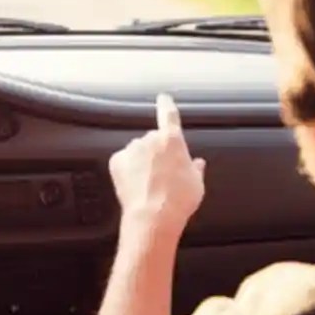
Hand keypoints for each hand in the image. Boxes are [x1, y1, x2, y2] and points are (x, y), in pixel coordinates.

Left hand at [108, 94, 205, 233]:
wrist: (153, 217)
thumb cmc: (178, 202)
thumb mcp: (196, 184)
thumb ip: (196, 169)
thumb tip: (197, 164)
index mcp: (173, 140)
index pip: (169, 115)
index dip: (166, 104)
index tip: (163, 97)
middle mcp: (150, 139)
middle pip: (153, 140)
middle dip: (156, 153)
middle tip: (162, 176)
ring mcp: (132, 149)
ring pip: (137, 151)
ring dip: (141, 162)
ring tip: (149, 185)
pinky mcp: (117, 161)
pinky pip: (123, 162)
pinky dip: (127, 171)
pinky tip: (136, 186)